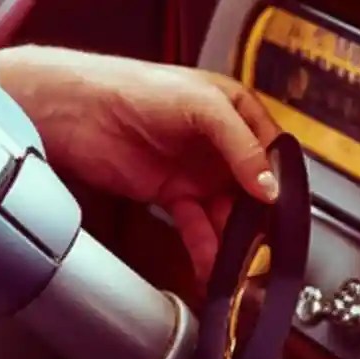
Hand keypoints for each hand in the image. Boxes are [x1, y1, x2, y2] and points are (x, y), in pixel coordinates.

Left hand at [0, 46, 280, 276]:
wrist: (75, 110)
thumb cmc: (132, 88)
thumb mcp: (201, 107)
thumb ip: (240, 147)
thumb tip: (269, 187)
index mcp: (235, 113)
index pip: (273, 153)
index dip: (281, 182)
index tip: (284, 212)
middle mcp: (219, 144)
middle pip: (253, 191)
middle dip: (260, 222)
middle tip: (267, 250)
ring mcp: (196, 171)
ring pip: (226, 215)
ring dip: (234, 243)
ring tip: (240, 269)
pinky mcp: (171, 194)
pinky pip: (197, 228)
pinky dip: (206, 250)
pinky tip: (213, 267)